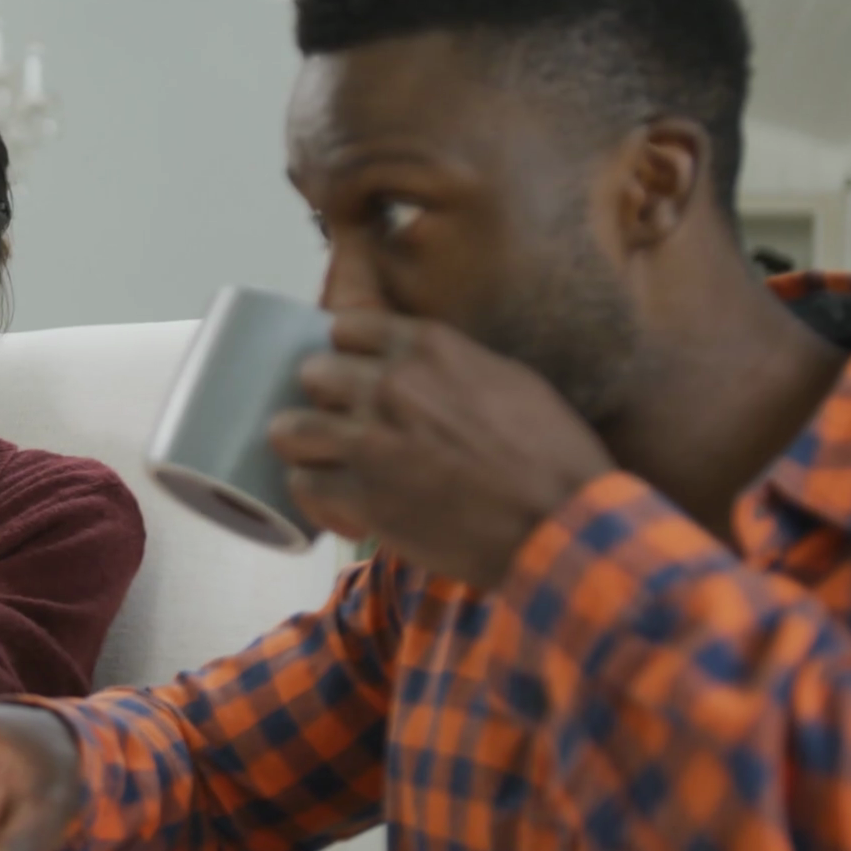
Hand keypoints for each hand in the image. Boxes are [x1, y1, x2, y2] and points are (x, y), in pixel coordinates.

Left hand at [268, 312, 614, 589]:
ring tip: (326, 467)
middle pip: (310, 374)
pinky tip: (342, 510)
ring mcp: (368, 440)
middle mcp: (388, 385)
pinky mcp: (362, 497)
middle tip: (342, 428)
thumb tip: (422, 367)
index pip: (345, 327)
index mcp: (427, 347)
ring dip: (304, 450)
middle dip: (322, 401)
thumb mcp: (508, 380)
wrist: (562, 522)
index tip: (353, 379)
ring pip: (288, 429)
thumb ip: (452, 366)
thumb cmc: (552, 454)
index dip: (344, 355)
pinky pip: (303, 487)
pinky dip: (317, 501)